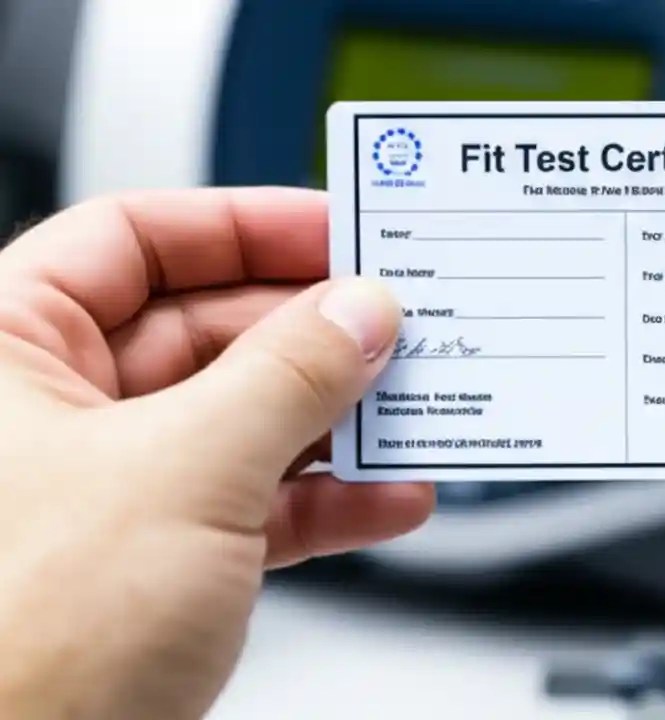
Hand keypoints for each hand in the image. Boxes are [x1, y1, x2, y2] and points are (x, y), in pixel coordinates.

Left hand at [0, 189, 433, 718]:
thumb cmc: (17, 644)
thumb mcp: (183, 473)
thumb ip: (288, 377)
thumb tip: (359, 312)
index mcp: (6, 348)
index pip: (136, 239)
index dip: (246, 225)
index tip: (340, 232)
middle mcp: (50, 409)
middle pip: (207, 329)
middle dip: (314, 335)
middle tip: (399, 328)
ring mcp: (107, 487)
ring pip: (242, 419)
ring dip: (336, 422)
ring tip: (413, 410)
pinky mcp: (152, 560)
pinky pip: (255, 501)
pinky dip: (327, 500)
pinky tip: (389, 500)